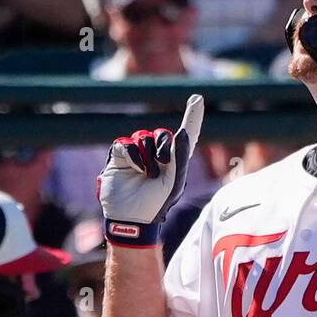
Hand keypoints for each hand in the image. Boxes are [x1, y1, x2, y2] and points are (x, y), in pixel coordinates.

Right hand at [98, 95, 203, 245]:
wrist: (131, 218)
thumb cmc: (156, 204)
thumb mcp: (174, 182)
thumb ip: (180, 157)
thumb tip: (180, 132)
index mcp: (175, 161)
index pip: (186, 134)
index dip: (192, 117)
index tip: (197, 99)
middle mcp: (157, 155)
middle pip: (162, 134)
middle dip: (164, 147)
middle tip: (162, 166)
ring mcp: (137, 154)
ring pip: (143, 136)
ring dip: (147, 156)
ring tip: (147, 175)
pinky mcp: (119, 156)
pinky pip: (126, 143)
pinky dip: (132, 155)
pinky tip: (135, 169)